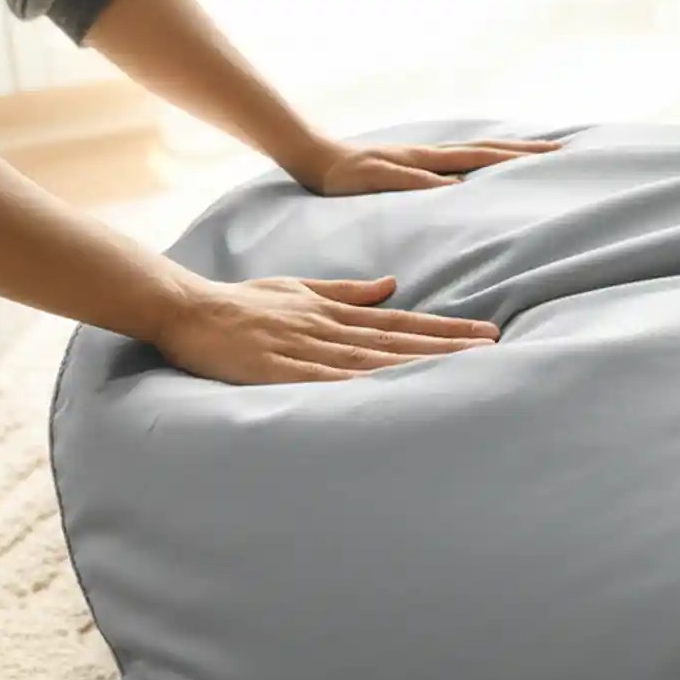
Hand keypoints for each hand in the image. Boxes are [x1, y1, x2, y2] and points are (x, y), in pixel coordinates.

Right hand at [153, 275, 497, 383]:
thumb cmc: (240, 303)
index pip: (400, 322)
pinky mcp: (276, 371)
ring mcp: (303, 350)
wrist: (185, 308)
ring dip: (418, 364)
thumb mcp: (299, 289)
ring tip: (461, 368)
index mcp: (333, 313)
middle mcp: (327, 329)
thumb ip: (346, 291)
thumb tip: (393, 285)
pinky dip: (359, 388)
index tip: (485, 333)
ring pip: (371, 359)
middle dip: (448, 345)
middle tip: (494, 348)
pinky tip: (391, 394)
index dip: (445, 329)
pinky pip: (324, 383)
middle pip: (398, 340)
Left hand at [307, 139, 560, 195]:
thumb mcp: (377, 182)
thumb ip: (414, 184)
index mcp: (428, 161)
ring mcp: (426, 160)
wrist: (317, 162)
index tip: (551, 156)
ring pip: (476, 154)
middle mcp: (432, 156)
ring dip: (507, 154)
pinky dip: (483, 163)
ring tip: (537, 156)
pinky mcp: (417, 168)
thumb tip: (456, 188)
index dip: (517, 158)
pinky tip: (488, 172)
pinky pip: (461, 164)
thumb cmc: (343, 177)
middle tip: (561, 151)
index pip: (482, 157)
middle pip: (488, 150)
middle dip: (525, 151)